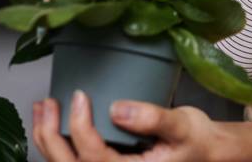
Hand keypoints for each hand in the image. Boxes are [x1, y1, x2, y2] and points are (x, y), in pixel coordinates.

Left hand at [31, 91, 251, 161]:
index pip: (93, 157)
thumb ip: (152, 118)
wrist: (209, 153)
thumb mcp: (182, 126)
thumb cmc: (198, 141)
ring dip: (47, 139)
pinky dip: (58, 143)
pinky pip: (76, 161)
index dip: (79, 128)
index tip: (80, 96)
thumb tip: (117, 109)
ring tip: (42, 108)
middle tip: (46, 103)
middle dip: (50, 135)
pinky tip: (55, 123)